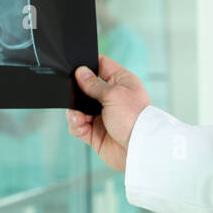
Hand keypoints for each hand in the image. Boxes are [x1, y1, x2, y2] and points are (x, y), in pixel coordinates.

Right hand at [66, 54, 151, 172]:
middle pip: (85, 88)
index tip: (75, 67)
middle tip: (74, 98)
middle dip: (76, 94)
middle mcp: (111, 97)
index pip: (101, 65)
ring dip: (74, 113)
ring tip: (80, 118)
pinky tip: (82, 127)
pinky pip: (78, 126)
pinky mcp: (95, 132)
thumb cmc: (133, 118)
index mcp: (120, 82)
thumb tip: (80, 72)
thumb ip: (93, 84)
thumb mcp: (113, 94)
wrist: (138, 148)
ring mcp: (102, 115)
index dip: (88, 64)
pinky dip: (77, 126)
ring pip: (78, 108)